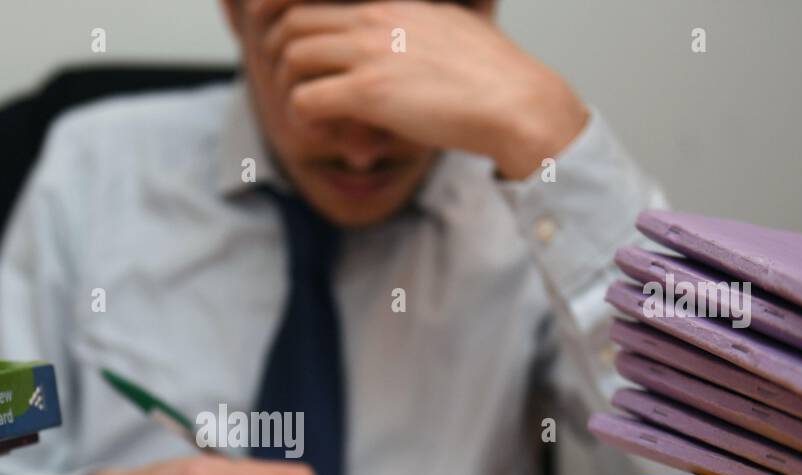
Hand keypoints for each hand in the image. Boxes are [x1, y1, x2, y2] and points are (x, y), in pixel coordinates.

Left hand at [256, 0, 588, 178]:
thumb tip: (399, 56)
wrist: (516, 102)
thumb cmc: (491, 78)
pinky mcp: (368, 92)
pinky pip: (305, 99)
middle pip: (294, 23)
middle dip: (284, 59)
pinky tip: (325, 133)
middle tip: (300, 90)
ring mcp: (369, 51)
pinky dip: (304, 120)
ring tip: (313, 117)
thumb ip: (414, 32)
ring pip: (293, 58)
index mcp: (392, 1)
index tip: (295, 53)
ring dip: (292, 90)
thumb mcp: (449, 31)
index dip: (295, 25)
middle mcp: (375, 16)